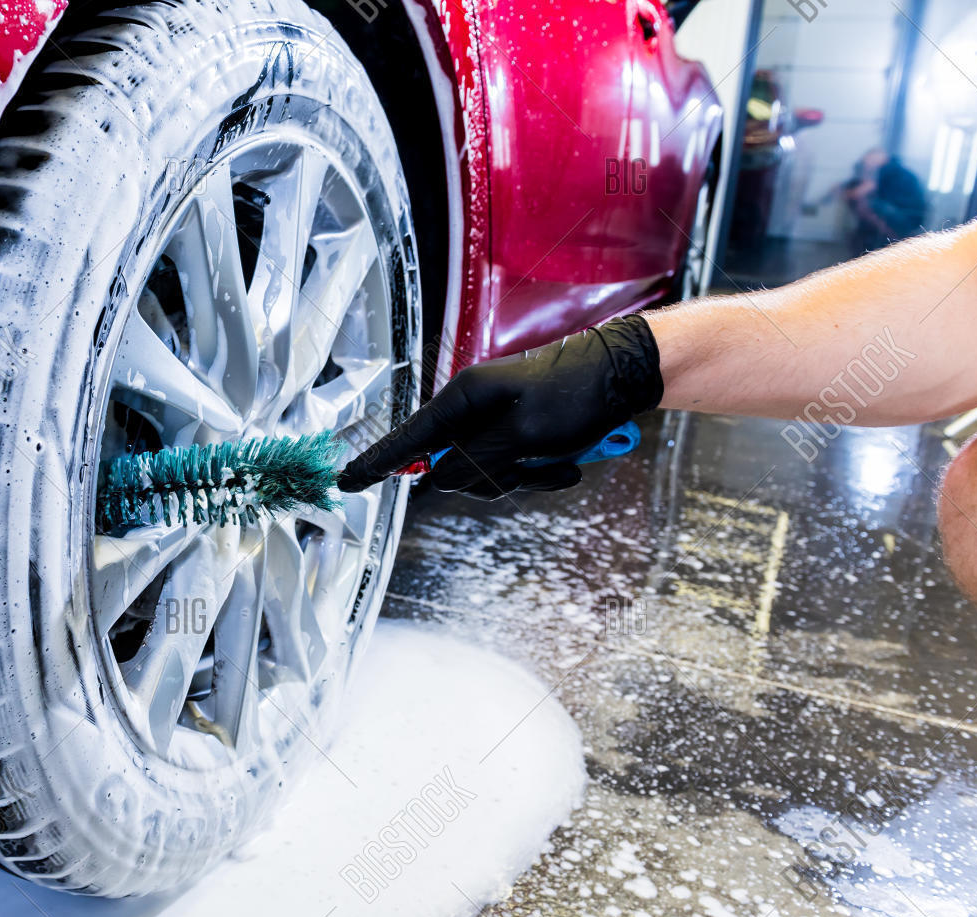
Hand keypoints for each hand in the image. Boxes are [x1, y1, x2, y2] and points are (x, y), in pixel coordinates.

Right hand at [337, 314, 662, 497]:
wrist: (631, 373)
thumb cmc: (577, 397)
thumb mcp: (524, 438)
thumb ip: (475, 462)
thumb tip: (443, 478)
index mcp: (465, 397)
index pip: (409, 439)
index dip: (377, 463)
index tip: (345, 482)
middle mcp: (475, 405)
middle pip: (456, 466)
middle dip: (492, 479)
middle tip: (531, 467)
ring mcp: (498, 417)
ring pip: (489, 472)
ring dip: (525, 478)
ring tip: (561, 462)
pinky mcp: (521, 428)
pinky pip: (515, 466)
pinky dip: (541, 472)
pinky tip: (570, 463)